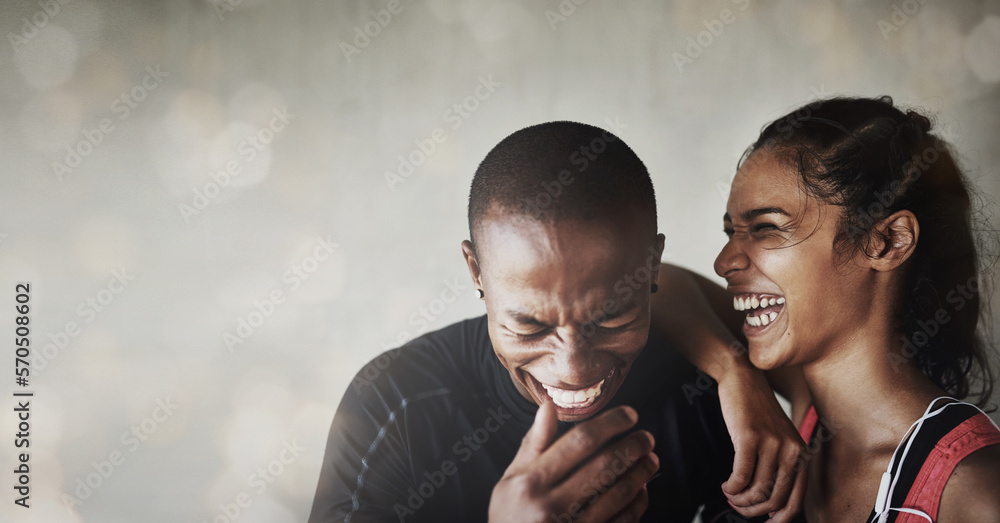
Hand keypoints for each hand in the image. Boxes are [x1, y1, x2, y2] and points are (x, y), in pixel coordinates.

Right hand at [488, 402, 658, 522]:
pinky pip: (621, 522)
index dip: (610, 424)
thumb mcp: (510, 481)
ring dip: (640, 473)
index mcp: (530, 483)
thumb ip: (533, 444)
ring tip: (650, 459)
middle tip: (646, 438)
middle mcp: (550, 506)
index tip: (628, 415)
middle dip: (632, 447)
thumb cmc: (510, 517)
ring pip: (618, 494)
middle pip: (604, 466)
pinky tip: (641, 490)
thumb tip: (549, 407)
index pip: (579, 442)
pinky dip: (637, 504)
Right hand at [716, 366, 806, 521]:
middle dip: (752, 511)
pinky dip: (731, 487)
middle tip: (737, 506)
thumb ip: (779, 467)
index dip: (779, 519)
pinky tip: (725, 485)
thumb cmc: (757, 411)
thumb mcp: (778, 438)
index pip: (796, 501)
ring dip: (738, 500)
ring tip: (729, 494)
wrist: (743, 378)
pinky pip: (740, 476)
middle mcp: (792, 451)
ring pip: (756, 491)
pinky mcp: (750, 438)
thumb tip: (770, 506)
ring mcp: (772, 444)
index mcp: (801, 454)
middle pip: (774, 500)